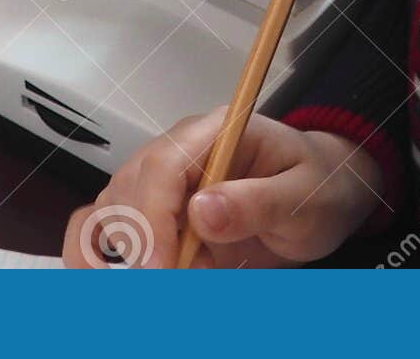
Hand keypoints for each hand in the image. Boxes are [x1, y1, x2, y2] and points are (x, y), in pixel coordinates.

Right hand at [62, 111, 384, 268]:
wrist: (325, 193)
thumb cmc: (318, 187)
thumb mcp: (303, 198)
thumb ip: (256, 202)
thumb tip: (201, 211)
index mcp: (218, 132)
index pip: (165, 164)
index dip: (155, 218)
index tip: (163, 270)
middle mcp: (180, 148)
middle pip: (129, 187)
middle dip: (139, 244)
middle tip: (168, 288)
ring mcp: (163, 178)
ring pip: (111, 206)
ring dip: (120, 252)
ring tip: (158, 284)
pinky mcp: (156, 209)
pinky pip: (104, 222)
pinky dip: (94, 252)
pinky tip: (103, 279)